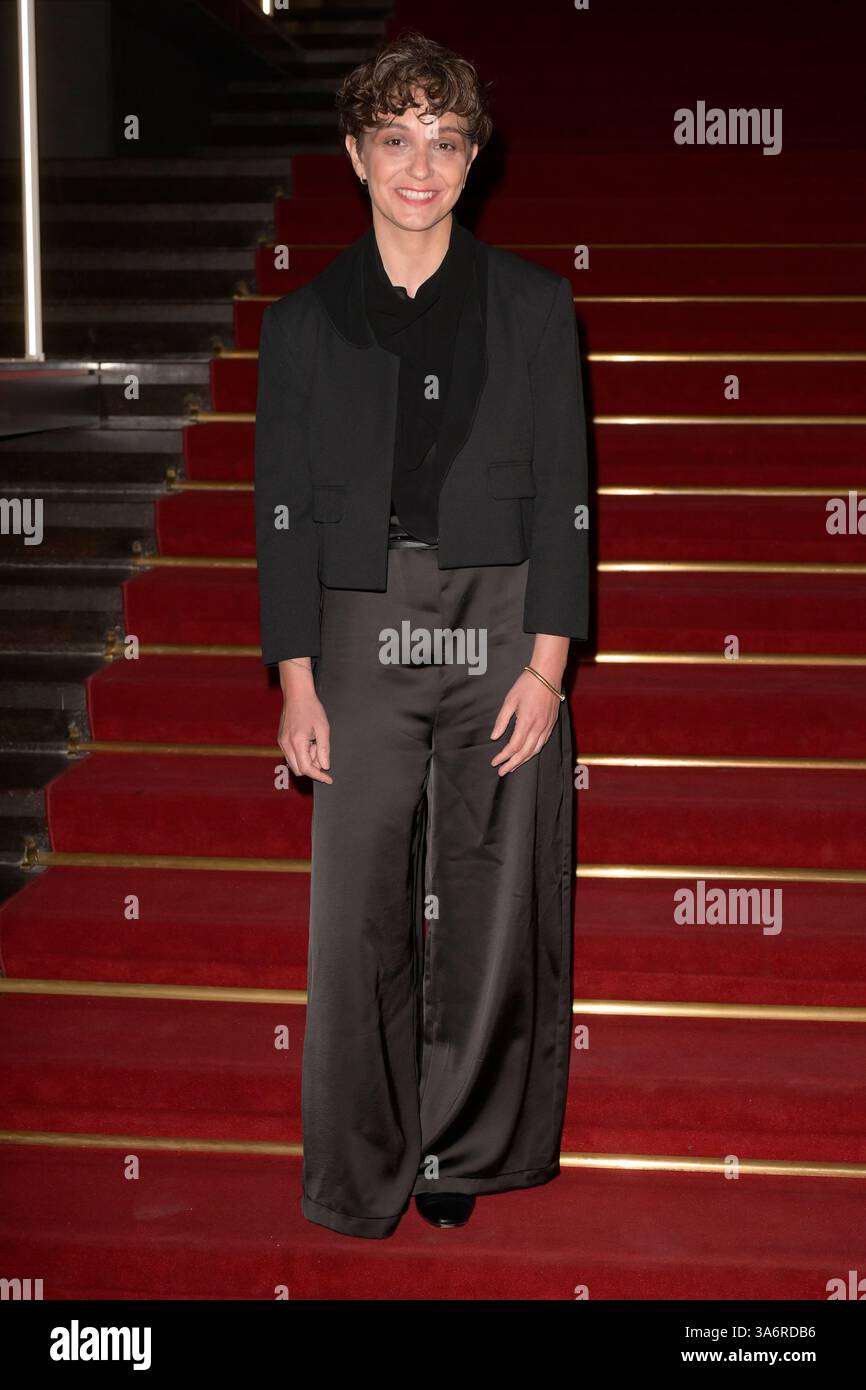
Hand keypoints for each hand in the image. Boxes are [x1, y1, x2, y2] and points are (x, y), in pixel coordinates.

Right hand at [277, 665, 331, 783]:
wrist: (296, 694)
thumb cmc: (311, 708)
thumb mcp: (323, 728)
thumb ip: (324, 749)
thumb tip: (325, 767)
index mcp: (297, 741)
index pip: (306, 768)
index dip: (319, 776)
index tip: (329, 779)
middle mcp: (286, 744)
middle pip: (299, 769)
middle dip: (312, 766)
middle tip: (319, 749)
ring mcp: (281, 742)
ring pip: (294, 763)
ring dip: (306, 759)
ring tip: (313, 741)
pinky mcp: (281, 740)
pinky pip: (291, 755)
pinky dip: (301, 753)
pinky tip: (307, 739)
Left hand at [490, 669, 561, 776]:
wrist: (548, 674)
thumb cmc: (527, 684)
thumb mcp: (510, 700)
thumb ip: (502, 720)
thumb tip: (495, 736)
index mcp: (526, 721)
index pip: (514, 746)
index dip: (504, 756)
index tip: (495, 762)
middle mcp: (538, 727)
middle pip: (525, 752)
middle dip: (513, 763)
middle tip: (502, 771)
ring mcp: (547, 726)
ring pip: (535, 750)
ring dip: (523, 760)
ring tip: (513, 766)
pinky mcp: (552, 723)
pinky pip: (543, 743)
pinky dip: (534, 751)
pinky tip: (528, 754)